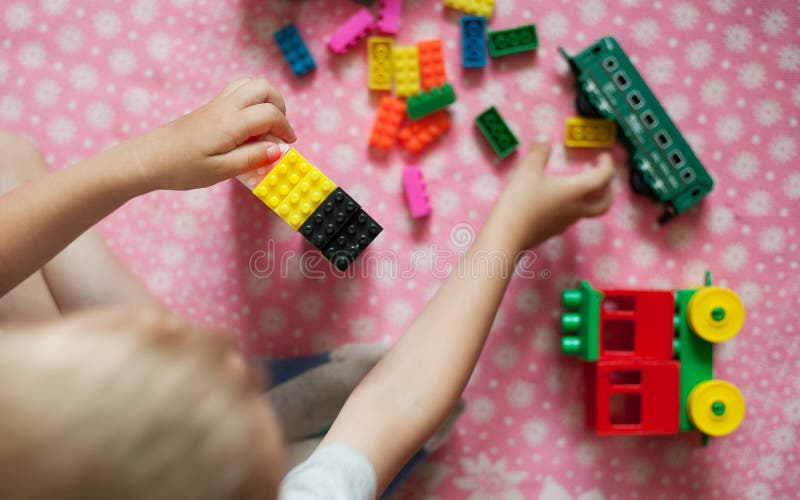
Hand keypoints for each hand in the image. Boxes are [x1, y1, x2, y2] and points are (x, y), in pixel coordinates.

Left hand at [132, 77, 296, 190]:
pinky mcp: (210, 107)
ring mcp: (216, 104)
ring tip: (265, 126)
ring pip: (251, 84)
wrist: (148, 159)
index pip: (269, 113)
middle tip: (278, 130)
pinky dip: (251, 101)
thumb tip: (277, 149)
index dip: (285, 128)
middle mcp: (225, 107)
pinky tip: (247, 124)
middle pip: (264, 87)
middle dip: (279, 106)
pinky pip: (238, 91)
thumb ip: (251, 159)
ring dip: (266, 100)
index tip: (287, 145)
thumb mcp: (219, 172)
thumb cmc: (181, 168)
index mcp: (229, 123)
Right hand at [491, 142, 613, 250]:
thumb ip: (538, 153)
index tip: (602, 156)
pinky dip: (572, 204)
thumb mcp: (527, 171)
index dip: (607, 166)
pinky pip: (570, 216)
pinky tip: (556, 199)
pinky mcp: (551, 231)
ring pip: (587, 210)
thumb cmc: (520, 202)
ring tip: (576, 184)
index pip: (602, 178)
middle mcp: (575, 209)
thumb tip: (544, 139)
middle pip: (604, 204)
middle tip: (599, 176)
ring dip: (589, 197)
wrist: (505, 237)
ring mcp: (564, 223)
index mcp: (575, 191)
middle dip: (607, 189)